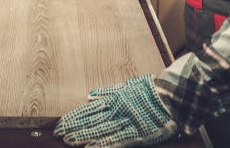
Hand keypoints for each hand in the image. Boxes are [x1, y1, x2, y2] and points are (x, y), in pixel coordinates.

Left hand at [54, 74, 178, 146]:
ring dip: (83, 137)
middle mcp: (116, 112)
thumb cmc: (150, 92)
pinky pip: (116, 142)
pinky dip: (102, 146)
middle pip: (90, 122)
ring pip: (99, 132)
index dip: (73, 118)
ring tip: (69, 142)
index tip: (60, 124)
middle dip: (73, 129)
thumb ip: (107, 93)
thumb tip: (89, 96)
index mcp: (113, 101)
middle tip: (58, 135)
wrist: (172, 98)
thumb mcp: (126, 87)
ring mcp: (125, 124)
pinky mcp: (135, 135)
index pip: (88, 111)